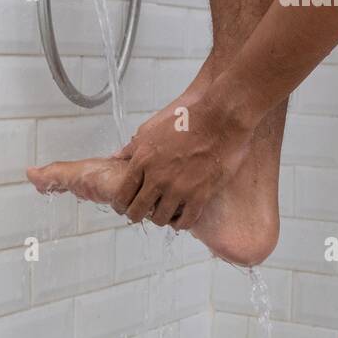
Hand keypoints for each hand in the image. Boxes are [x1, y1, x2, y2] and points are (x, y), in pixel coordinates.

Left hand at [111, 91, 253, 229]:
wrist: (220, 115)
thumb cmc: (187, 116)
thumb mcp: (151, 127)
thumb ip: (132, 147)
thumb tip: (116, 157)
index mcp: (142, 160)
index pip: (122, 195)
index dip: (121, 204)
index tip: (124, 206)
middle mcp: (158, 178)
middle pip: (137, 211)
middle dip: (136, 214)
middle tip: (142, 211)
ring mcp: (179, 188)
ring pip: (160, 219)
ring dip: (160, 217)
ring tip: (164, 210)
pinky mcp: (201, 195)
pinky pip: (185, 221)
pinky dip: (180, 222)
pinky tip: (181, 215)